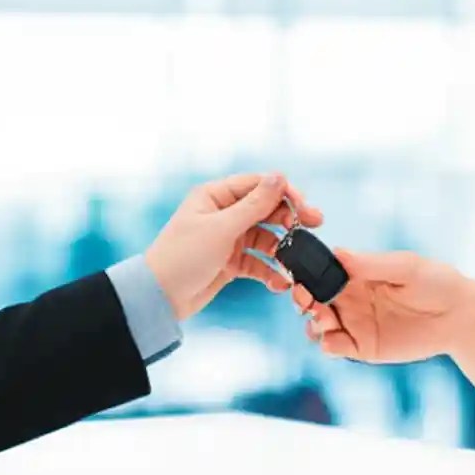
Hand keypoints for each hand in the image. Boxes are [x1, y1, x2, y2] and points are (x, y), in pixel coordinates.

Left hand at [146, 173, 321, 320]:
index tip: (305, 206)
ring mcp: (228, 238)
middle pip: (266, 210)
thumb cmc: (183, 256)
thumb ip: (255, 204)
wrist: (159, 297)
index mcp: (216, 195)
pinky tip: (280, 283)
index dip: (284, 192)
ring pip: (266, 238)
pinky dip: (271, 272)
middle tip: (314, 226)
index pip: (258, 184)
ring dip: (282, 250)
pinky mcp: (231, 262)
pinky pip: (259, 263)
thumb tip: (280, 176)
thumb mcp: (222, 228)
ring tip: (296, 262)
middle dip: (290, 220)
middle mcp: (224, 214)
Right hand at [292, 249, 474, 362]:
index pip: (321, 273)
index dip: (305, 275)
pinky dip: (327, 345)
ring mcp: (355, 323)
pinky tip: (332, 340)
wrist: (458, 316)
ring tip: (323, 320)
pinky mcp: (363, 347)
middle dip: (302, 300)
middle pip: (312, 300)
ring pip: (318, 325)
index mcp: (356, 274)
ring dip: (312, 323)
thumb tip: (338, 253)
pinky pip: (335, 347)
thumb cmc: (435, 282)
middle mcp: (350, 298)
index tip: (299, 277)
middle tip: (307, 301)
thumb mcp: (405, 267)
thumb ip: (371, 264)